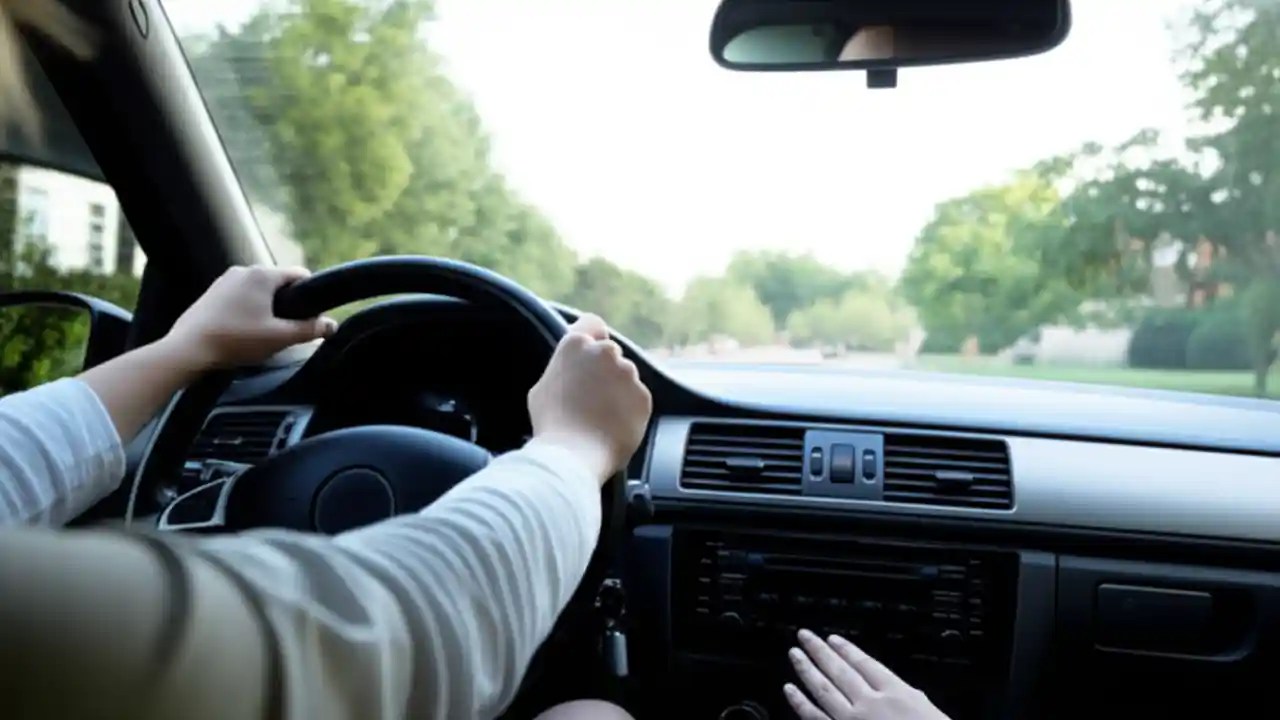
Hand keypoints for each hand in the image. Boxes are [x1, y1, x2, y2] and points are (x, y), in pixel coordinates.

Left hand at [163, 265, 336, 370]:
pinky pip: (240, 297)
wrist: (188, 349)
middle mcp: (243, 270)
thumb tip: (333, 325)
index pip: (300, 275)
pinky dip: (248, 310)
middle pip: (278, 283)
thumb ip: (309, 329)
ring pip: (258, 290)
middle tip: (287, 330)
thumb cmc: (236, 340)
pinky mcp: (211, 293)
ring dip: (266, 307)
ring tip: (264, 333)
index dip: (311, 295)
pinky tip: (243, 332)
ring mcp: (224, 280)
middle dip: (287, 303)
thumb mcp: (279, 338)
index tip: (312, 317)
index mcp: (263, 274)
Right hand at [528, 314, 652, 482]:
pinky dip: (629, 411)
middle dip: (604, 371)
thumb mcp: (543, 386)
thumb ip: (563, 369)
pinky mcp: (643, 396)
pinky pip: (637, 400)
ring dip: (618, 391)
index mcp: (576, 345)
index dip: (592, 336)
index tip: (592, 349)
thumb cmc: (551, 424)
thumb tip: (570, 371)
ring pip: (625, 378)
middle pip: (609, 355)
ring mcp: (627, 373)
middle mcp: (605, 352)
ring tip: (600, 417)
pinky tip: (612, 426)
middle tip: (591, 396)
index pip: (592, 324)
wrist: (573, 454)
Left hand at [785, 629, 949, 719]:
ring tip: (794, 653)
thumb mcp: (930, 712)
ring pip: (824, 689)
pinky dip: (800, 702)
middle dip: (820, 651)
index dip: (847, 650)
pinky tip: (789, 690)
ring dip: (806, 669)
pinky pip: (814, 717)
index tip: (833, 639)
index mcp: (896, 693)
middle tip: (803, 635)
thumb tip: (904, 693)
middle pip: (840, 670)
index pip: (866, 664)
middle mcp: (870, 703)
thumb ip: (911, 700)